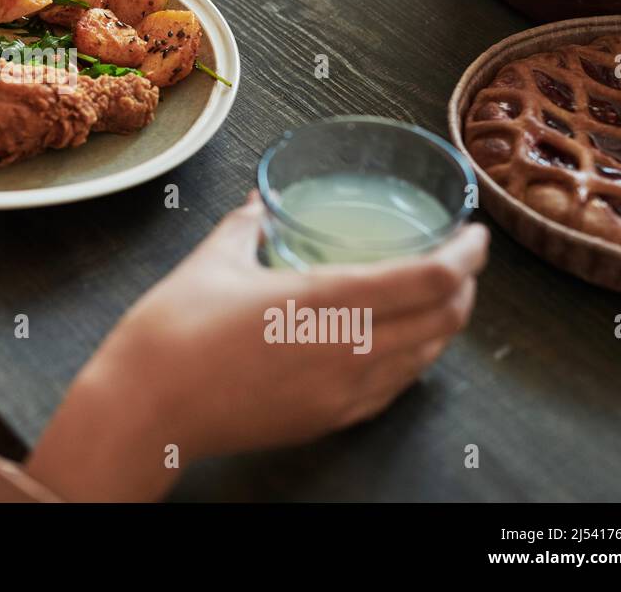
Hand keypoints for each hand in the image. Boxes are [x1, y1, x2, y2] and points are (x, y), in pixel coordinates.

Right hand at [26, 192, 488, 500]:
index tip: (474, 234)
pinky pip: (395, 388)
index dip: (467, 255)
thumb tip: (266, 201)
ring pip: (426, 357)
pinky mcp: (329, 419)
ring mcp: (343, 392)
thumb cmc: (172, 332)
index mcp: (324, 300)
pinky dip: (413, 359)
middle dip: (465, 286)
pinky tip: (399, 344)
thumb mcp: (213, 259)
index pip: (430, 278)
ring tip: (436, 297)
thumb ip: (249, 224)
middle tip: (459, 260)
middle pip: (444, 319)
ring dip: (444, 324)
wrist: (146, 409)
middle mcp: (348, 350)